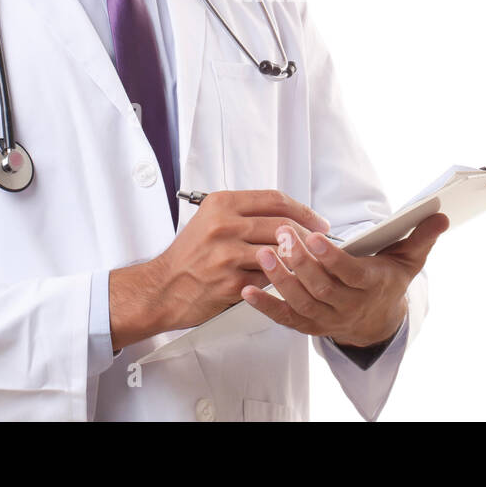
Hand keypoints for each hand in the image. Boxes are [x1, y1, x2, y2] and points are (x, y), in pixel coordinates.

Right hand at [144, 189, 332, 333]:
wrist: (163, 287)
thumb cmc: (189, 255)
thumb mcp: (210, 220)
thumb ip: (245, 213)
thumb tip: (287, 215)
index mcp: (221, 204)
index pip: (274, 199)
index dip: (303, 209)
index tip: (317, 220)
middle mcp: (224, 226)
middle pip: (283, 224)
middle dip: (309, 233)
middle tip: (322, 241)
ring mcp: (228, 254)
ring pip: (281, 251)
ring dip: (299, 257)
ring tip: (310, 260)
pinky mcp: (232, 282)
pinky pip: (270, 277)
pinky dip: (282, 278)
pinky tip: (287, 278)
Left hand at [241, 212, 448, 346]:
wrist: (377, 319)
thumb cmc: (389, 278)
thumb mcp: (409, 258)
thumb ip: (421, 237)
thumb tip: (441, 216)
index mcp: (372, 286)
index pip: (350, 274)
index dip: (331, 258)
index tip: (314, 237)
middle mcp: (349, 307)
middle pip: (321, 288)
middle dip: (300, 262)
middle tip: (282, 235)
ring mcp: (328, 319)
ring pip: (301, 303)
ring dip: (280, 280)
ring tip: (263, 253)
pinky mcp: (310, 326)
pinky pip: (286, 319)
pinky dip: (266, 306)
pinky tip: (247, 289)